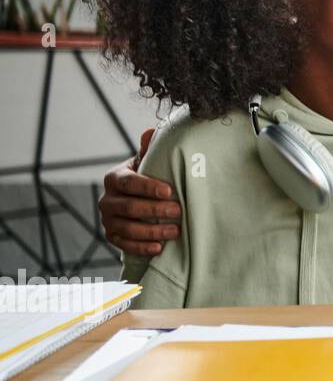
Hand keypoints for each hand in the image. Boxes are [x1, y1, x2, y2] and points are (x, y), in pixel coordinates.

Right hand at [99, 128, 180, 257]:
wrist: (135, 197)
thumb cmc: (146, 176)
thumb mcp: (147, 162)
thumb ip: (148, 150)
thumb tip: (151, 132)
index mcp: (114, 178)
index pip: (129, 182)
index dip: (148, 187)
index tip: (169, 191)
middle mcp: (107, 200)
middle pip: (129, 207)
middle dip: (155, 210)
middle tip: (178, 211)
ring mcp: (108, 220)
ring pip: (127, 228)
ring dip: (152, 231)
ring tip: (175, 231)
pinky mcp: (112, 236)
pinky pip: (124, 244)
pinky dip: (141, 247)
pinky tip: (159, 247)